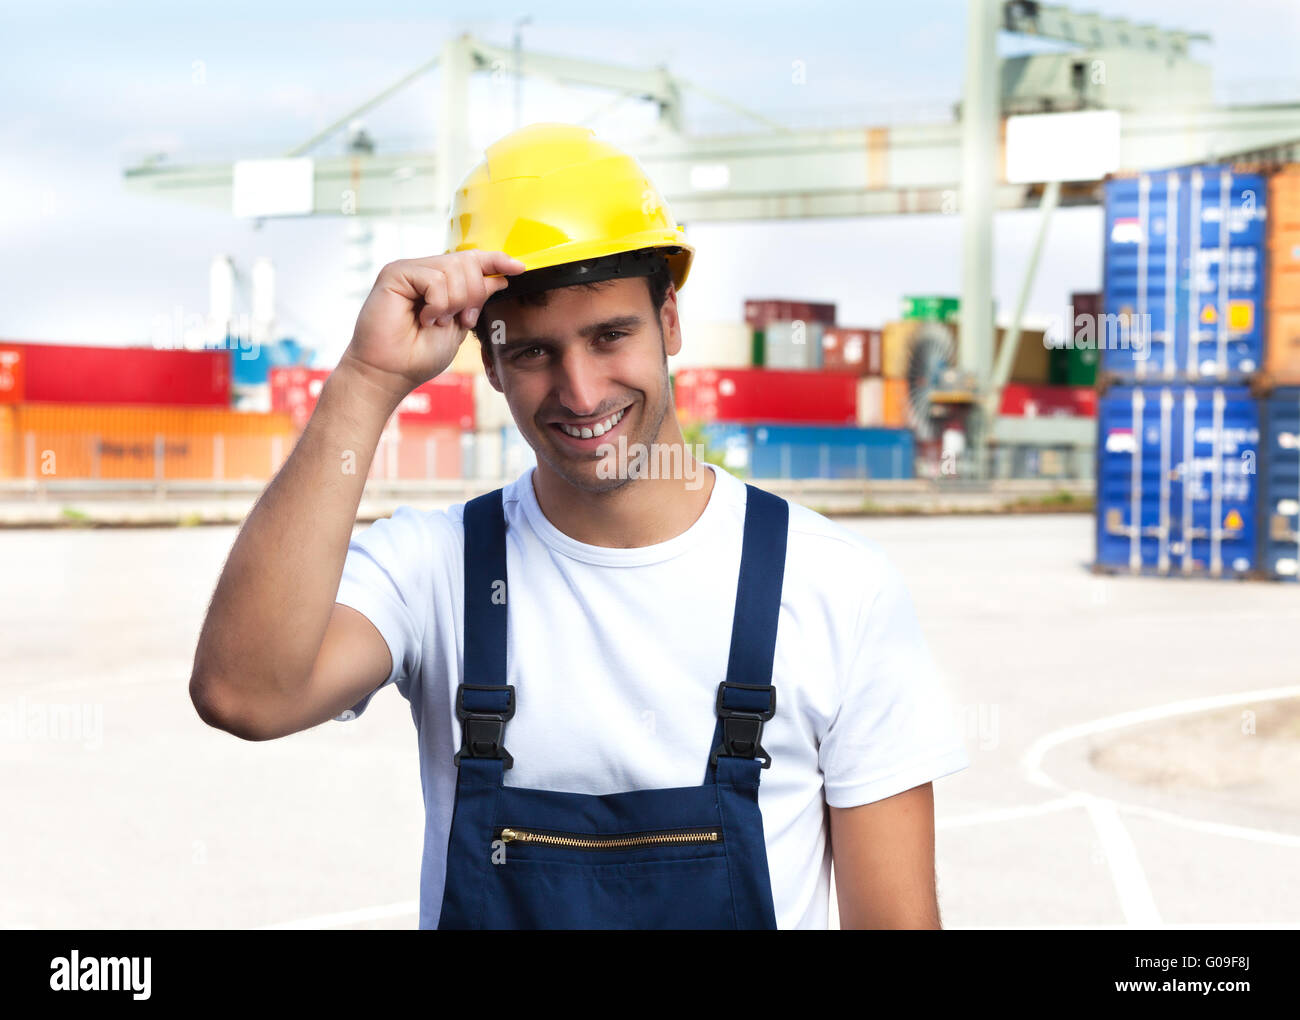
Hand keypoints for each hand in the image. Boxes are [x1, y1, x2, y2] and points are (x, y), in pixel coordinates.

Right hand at [342, 250, 525, 401]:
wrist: (389, 373)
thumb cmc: (418, 356)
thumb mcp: (458, 325)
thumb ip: (475, 299)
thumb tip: (499, 276)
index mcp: (439, 282)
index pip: (472, 260)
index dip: (496, 261)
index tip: (519, 268)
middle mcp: (424, 270)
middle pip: (468, 262)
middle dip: (474, 294)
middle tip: (461, 319)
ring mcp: (409, 270)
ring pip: (454, 268)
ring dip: (454, 302)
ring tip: (436, 322)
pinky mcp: (394, 273)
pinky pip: (435, 279)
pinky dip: (438, 304)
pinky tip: (425, 319)